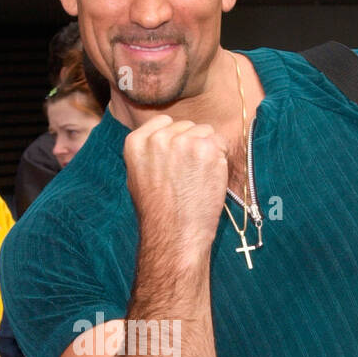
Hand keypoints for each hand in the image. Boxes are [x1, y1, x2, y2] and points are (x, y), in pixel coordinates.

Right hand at [124, 116, 228, 252]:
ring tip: (197, 179)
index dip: (175, 140)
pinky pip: (221, 143)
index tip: (176, 161)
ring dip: (208, 151)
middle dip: (192, 145)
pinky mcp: (205, 148)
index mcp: (136, 142)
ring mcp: (183, 141)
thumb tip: (168, 135)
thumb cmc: (159, 212)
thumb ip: (150, 152)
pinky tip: (209, 179)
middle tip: (188, 175)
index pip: (164, 122)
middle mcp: (157, 137)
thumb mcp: (138, 176)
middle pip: (187, 126)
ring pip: (206, 132)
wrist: (174, 234)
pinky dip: (221, 160)